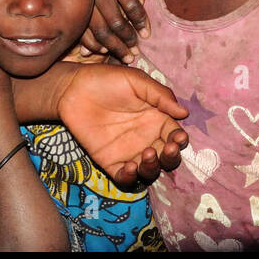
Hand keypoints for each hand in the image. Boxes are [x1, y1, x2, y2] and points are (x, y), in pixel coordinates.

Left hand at [55, 63, 188, 188]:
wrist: (74, 88)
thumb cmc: (107, 80)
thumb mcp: (137, 81)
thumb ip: (160, 95)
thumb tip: (185, 113)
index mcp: (156, 119)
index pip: (175, 134)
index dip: (180, 139)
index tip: (177, 137)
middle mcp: (146, 138)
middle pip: (168, 157)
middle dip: (172, 157)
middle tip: (168, 149)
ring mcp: (129, 152)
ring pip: (150, 170)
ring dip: (154, 168)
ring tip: (147, 154)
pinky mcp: (110, 162)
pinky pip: (125, 178)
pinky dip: (131, 178)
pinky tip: (130, 167)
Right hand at [78, 0, 149, 62]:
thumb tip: (142, 6)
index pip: (131, 4)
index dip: (140, 21)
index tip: (146, 35)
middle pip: (115, 21)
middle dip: (127, 39)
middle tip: (135, 51)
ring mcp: (83, 1)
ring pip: (100, 31)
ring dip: (114, 47)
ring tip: (126, 57)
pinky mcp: (73, 12)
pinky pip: (83, 33)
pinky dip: (94, 45)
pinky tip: (105, 51)